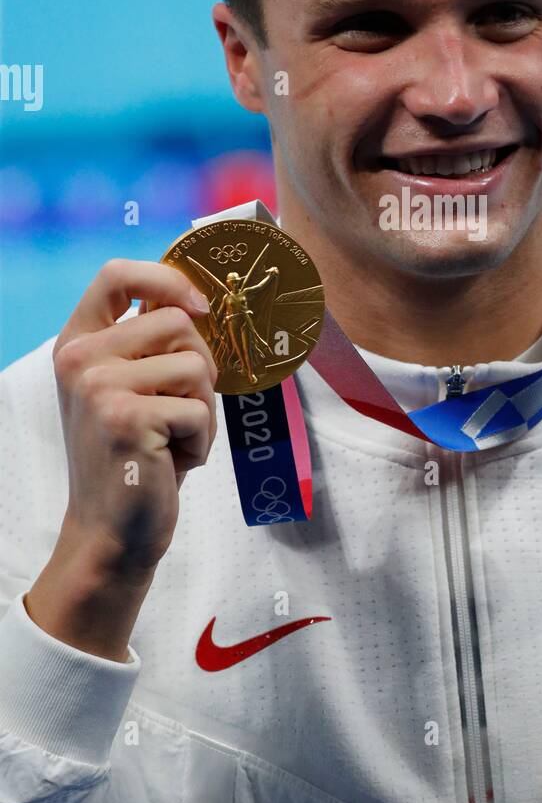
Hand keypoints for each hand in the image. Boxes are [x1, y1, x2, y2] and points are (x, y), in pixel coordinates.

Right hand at [49, 258, 218, 576]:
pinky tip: (172, 461)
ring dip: (203, 407)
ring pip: (196, 365)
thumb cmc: (137, 454)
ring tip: (173, 438)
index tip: (198, 306)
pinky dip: (201, 439)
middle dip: (200, 366)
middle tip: (179, 410)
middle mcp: (80, 357)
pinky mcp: (125, 417)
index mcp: (79, 341)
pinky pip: (200, 409)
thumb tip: (200, 296)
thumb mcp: (132, 387)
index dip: (167, 278)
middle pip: (177, 321)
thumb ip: (149, 343)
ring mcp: (98, 386)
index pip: (117, 274)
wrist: (113, 529)